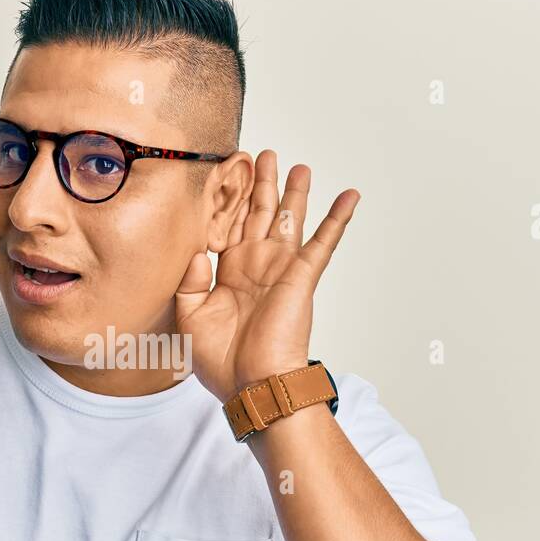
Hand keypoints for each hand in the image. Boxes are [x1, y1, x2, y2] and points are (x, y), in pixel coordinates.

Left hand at [175, 149, 359, 403]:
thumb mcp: (189, 318)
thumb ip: (189, 281)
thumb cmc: (222, 362)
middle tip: (261, 155)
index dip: (227, 202)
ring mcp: (280, 269)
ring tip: (298, 166)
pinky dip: (337, 217)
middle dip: (260, 185)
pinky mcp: (301, 276)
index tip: (225, 174)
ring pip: (288, 219)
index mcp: (228, 275)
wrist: (253, 385)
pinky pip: (323, 242)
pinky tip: (350, 195)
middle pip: (258, 215)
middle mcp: (255, 267)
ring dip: (294, 193)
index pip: (227, 228)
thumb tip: (196, 251)